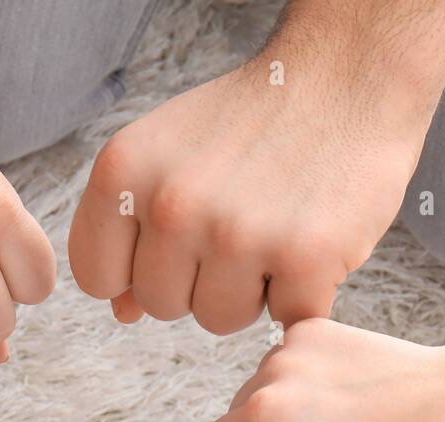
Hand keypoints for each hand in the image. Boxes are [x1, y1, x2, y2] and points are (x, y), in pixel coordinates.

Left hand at [67, 54, 426, 333]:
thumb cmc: (250, 124)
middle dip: (199, 280)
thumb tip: (123, 313)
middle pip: (160, 304)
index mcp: (121, 172)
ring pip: (218, 320)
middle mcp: (172, 204)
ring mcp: (238, 235)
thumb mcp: (167, 156)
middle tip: (240, 225)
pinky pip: (285, 319)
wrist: (347, 78)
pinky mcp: (305, 258)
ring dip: (250, 292)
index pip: (97, 277)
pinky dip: (304, 294)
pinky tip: (311, 243)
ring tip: (274, 232)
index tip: (176, 240)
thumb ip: (132, 232)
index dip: (138, 270)